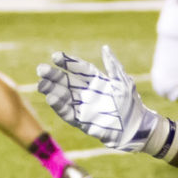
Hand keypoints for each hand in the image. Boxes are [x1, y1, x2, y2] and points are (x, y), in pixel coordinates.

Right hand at [36, 46, 160, 152]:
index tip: (55, 56)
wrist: (137, 128)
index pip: (79, 69)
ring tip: (41, 85)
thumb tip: (105, 48)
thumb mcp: (123, 82)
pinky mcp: (83, 121)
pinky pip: (68, 113)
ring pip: (64, 97)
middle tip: (41, 69)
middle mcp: (88, 93)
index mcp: (98, 81)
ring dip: (52, 91)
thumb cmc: (132, 104)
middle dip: (54, 76)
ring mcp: (84, 107)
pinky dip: (59, 107)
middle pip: (67, 82)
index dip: (68, 62)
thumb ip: (113, 66)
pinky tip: (50, 99)